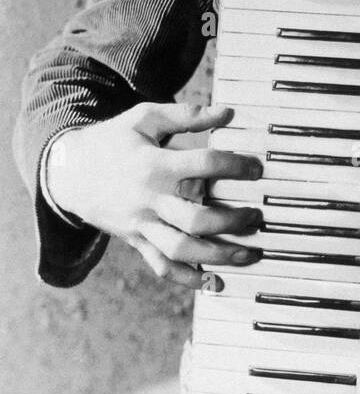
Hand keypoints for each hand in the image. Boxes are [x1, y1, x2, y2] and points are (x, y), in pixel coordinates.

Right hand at [46, 102, 262, 287]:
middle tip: (256, 217)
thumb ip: (186, 114)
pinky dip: (187, 278)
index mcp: (155, 165)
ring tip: (248, 253)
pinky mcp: (136, 241)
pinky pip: (161, 266)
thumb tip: (227, 111)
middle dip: (232, 221)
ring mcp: (142, 224)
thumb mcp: (145, 119)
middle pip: (195, 219)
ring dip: (218, 256)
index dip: (235, 166)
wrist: (68, 172)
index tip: (257, 169)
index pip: (204, 165)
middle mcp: (149, 199)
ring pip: (181, 249)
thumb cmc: (113, 141)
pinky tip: (214, 281)